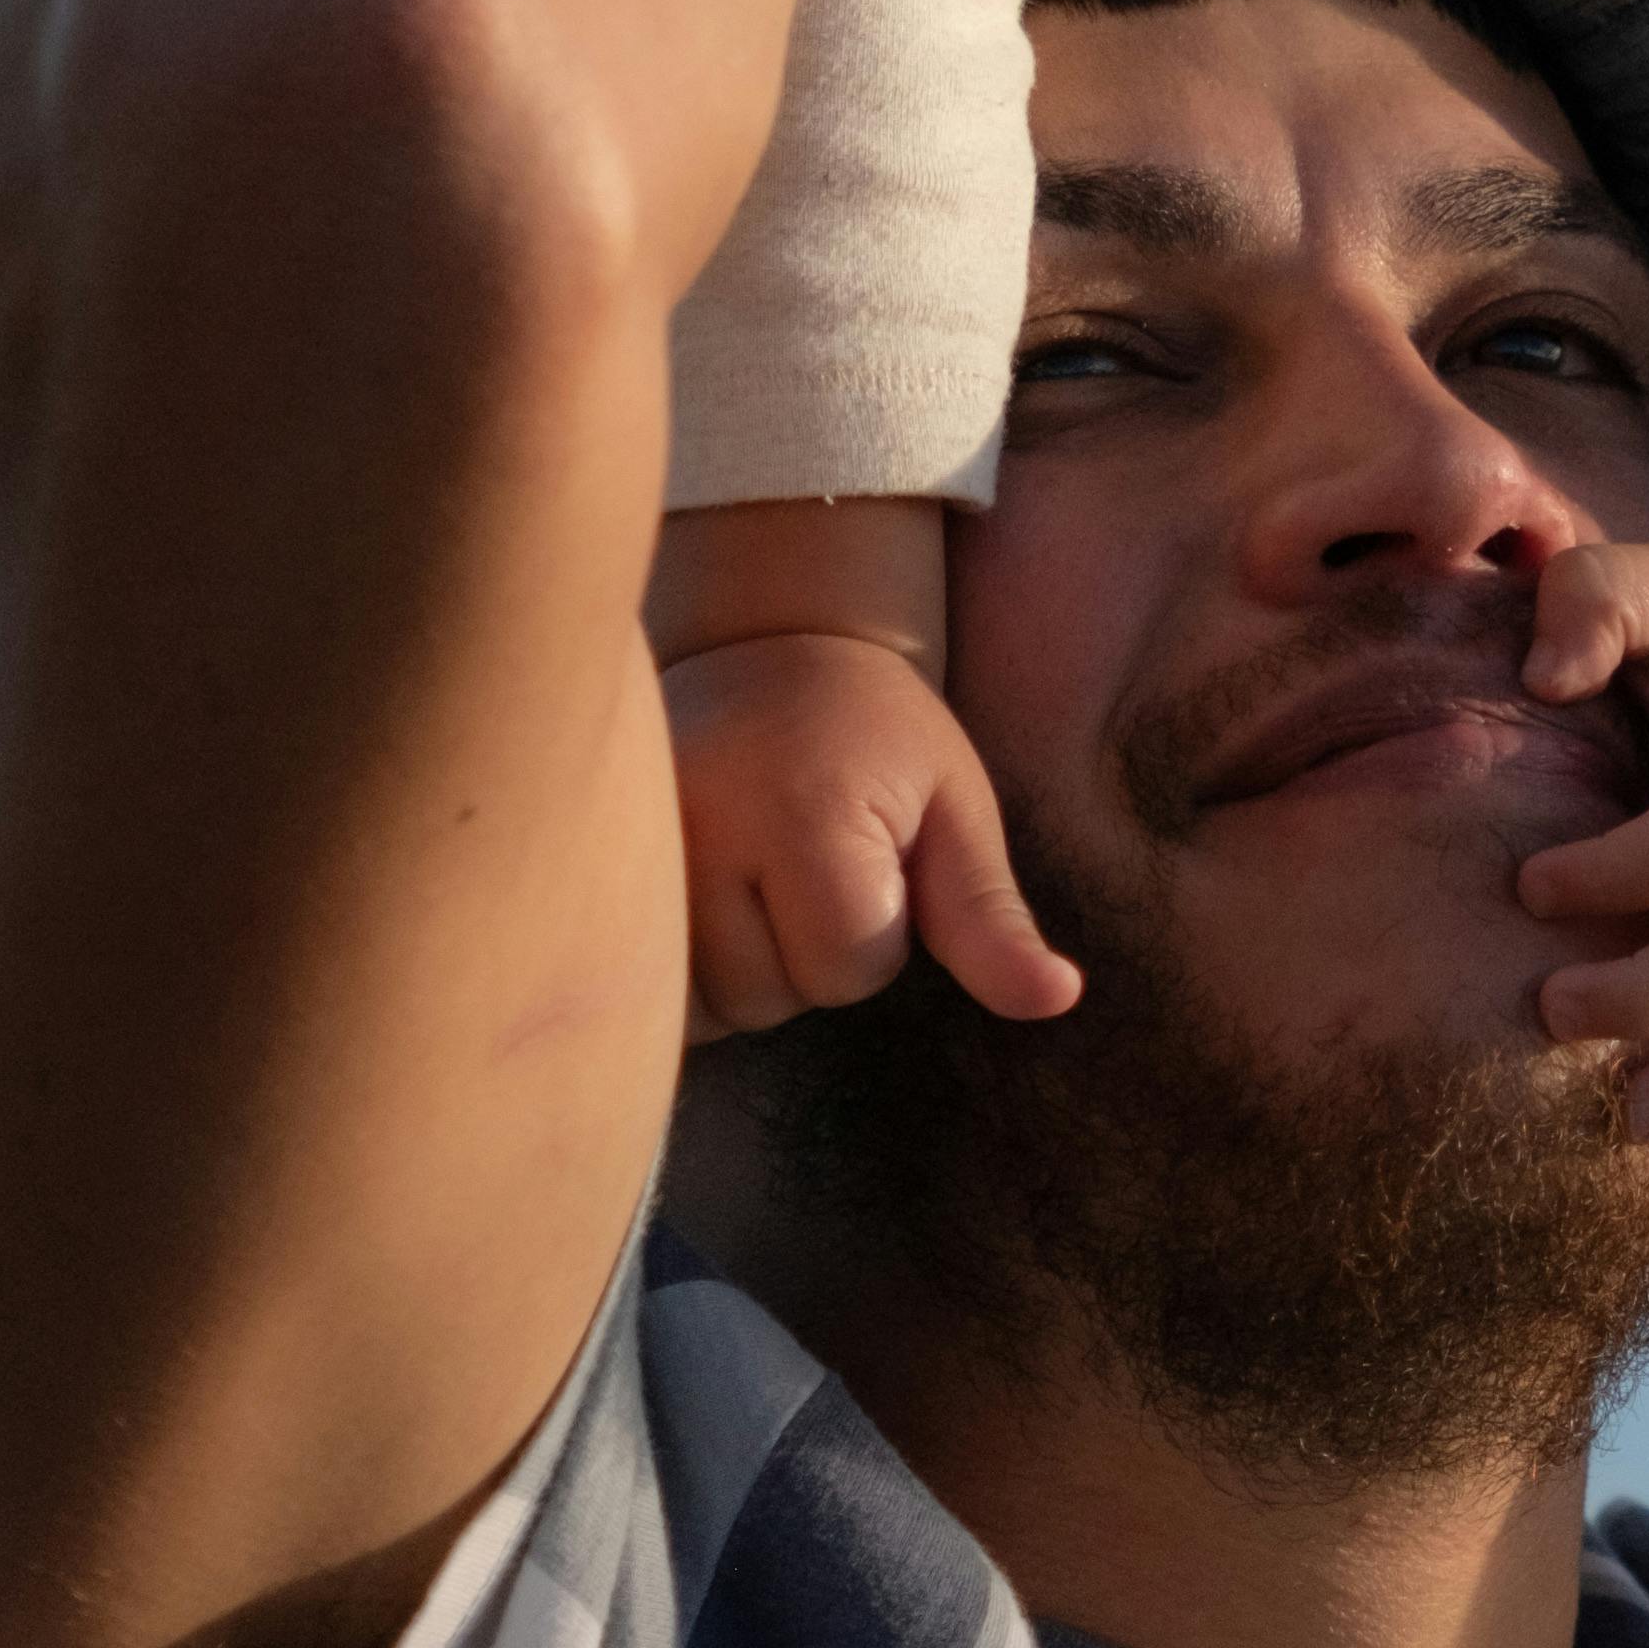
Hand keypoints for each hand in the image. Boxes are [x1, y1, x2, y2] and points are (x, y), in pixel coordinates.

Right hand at [667, 627, 1082, 1039]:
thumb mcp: (954, 809)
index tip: (869, 845)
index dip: (878, 926)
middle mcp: (695, 832)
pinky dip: (684, 967)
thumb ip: (990, 918)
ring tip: (753, 863)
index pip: (846, 967)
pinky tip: (702, 891)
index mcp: (799, 812)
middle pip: (770, 995)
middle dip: (805, 948)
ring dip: (743, 962)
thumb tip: (1058, 1000)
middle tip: (804, 847)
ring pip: (706, 1003)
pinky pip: (650, 987)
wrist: (764, 644)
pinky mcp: (590, 865)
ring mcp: (627, 854)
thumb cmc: (878, 733)